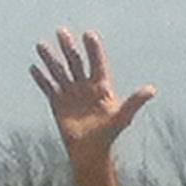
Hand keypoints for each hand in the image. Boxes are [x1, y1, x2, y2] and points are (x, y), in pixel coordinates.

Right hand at [31, 28, 154, 155]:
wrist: (89, 153)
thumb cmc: (108, 135)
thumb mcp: (122, 117)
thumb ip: (135, 102)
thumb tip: (152, 89)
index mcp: (100, 87)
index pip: (97, 63)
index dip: (93, 50)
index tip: (88, 34)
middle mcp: (84, 87)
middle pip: (75, 63)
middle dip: (69, 48)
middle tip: (61, 32)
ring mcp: (70, 94)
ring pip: (59, 72)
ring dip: (50, 59)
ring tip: (41, 45)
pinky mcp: (58, 104)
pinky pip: (48, 88)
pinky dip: (41, 79)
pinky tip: (33, 68)